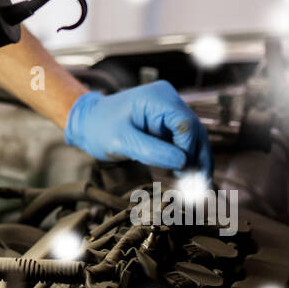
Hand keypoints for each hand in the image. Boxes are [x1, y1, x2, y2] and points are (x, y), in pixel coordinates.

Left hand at [64, 82, 211, 177]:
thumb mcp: (122, 142)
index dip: (188, 150)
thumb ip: (152, 151)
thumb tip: (184, 163)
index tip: (185, 175)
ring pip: (195, 137)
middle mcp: (169, 100)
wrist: (88, 122)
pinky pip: (185, 140)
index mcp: (158, 98)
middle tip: (199, 189)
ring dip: (197, 161)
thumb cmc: (99, 128)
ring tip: (198, 188)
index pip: (185, 124)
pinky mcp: (168, 122)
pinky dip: (189, 158)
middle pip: (195, 130)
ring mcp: (170, 110)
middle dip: (198, 159)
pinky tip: (191, 178)